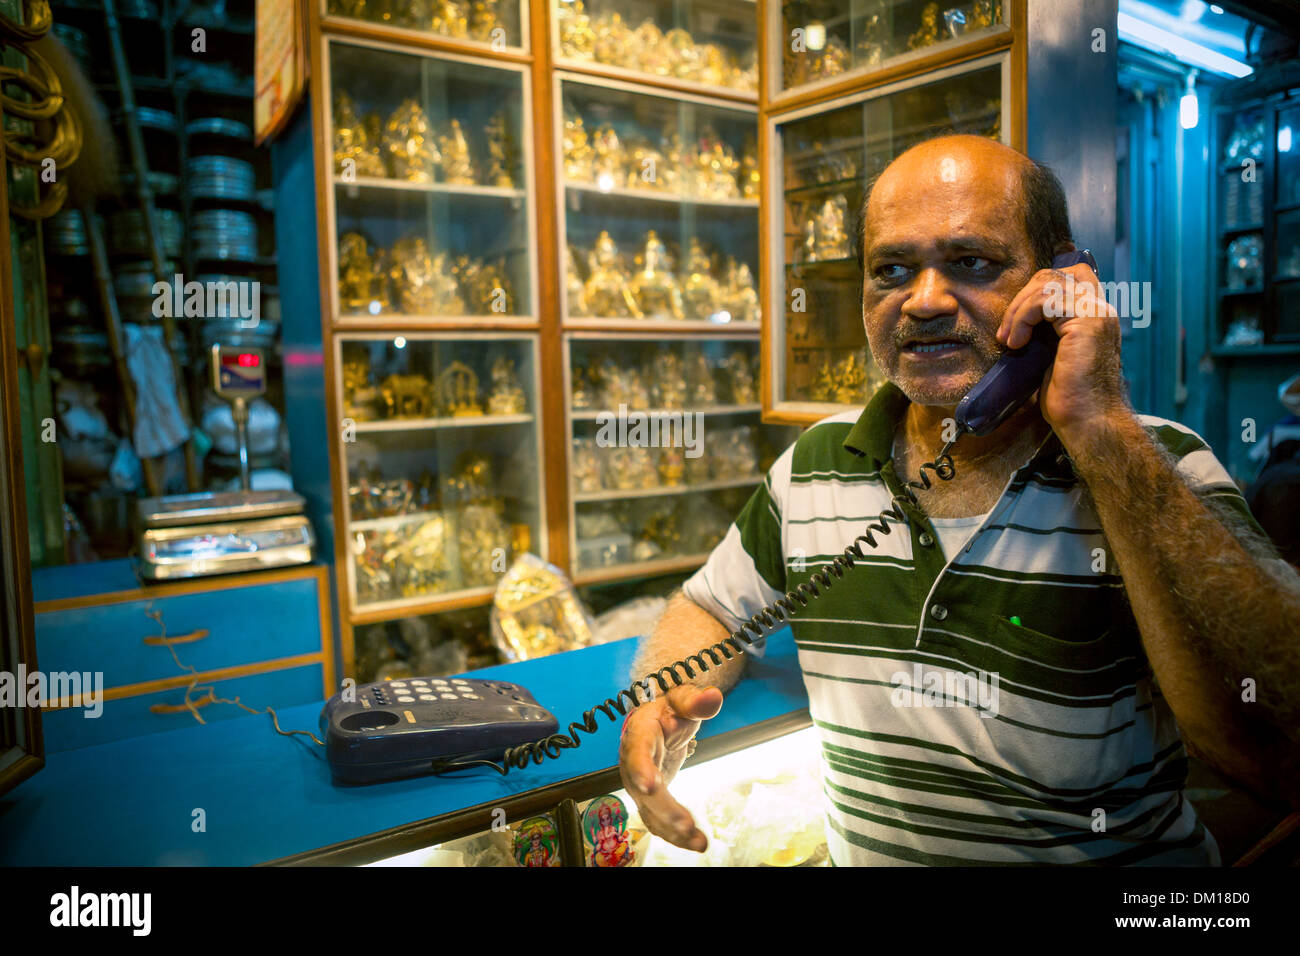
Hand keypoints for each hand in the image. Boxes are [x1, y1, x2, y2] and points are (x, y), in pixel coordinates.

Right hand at [618, 684, 722, 851]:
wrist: (657, 721)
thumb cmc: (669, 709)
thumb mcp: (683, 699)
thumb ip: (696, 701)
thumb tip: (712, 697)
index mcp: (639, 734)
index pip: (636, 751)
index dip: (641, 769)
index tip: (650, 786)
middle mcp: (632, 763)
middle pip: (644, 790)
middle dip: (664, 809)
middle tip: (686, 823)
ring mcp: (638, 785)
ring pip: (651, 812)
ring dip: (673, 830)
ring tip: (699, 842)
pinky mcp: (649, 799)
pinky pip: (658, 821)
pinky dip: (675, 835)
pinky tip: (695, 843)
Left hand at [995, 261, 1129, 443]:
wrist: (1088, 422)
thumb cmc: (1070, 399)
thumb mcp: (1051, 357)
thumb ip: (1044, 333)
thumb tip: (1017, 323)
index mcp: (1094, 315)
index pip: (1071, 275)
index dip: (1040, 284)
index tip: (1017, 315)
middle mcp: (1100, 308)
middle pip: (1055, 273)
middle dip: (1023, 297)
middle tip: (1007, 332)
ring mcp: (1096, 312)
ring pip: (1047, 282)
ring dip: (1018, 309)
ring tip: (1009, 339)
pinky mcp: (1086, 321)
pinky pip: (1045, 299)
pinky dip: (1023, 317)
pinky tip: (1017, 343)